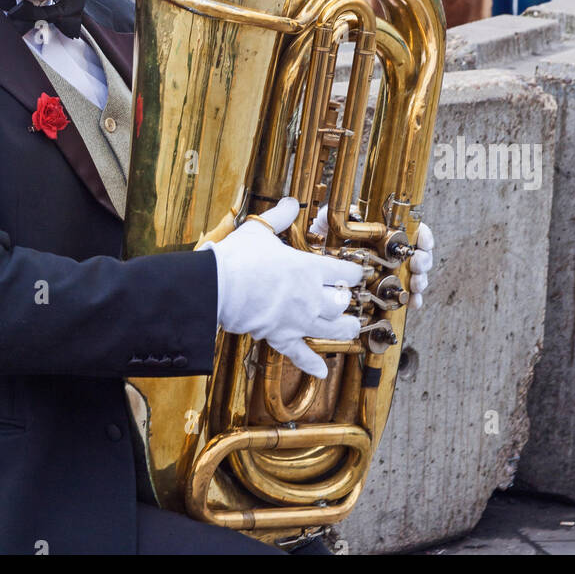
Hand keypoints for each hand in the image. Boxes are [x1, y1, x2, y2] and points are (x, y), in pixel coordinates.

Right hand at [202, 197, 362, 377]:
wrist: (217, 286)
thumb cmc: (238, 256)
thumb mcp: (260, 229)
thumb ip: (279, 216)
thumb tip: (291, 201)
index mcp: (308, 268)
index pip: (344, 271)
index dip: (354, 272)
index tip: (357, 273)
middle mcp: (310, 296)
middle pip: (342, 303)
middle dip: (349, 302)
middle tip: (350, 301)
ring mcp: (297, 320)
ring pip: (333, 330)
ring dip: (345, 329)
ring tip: (352, 328)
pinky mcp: (281, 336)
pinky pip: (301, 354)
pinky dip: (312, 364)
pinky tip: (322, 371)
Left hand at [310, 206, 434, 310]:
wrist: (320, 272)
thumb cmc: (326, 244)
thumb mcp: (326, 226)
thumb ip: (331, 215)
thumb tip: (341, 212)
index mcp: (385, 232)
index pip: (413, 230)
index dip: (423, 236)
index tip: (424, 243)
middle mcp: (393, 251)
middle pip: (420, 253)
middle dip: (424, 260)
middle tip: (417, 264)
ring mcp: (393, 271)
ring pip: (418, 274)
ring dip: (421, 279)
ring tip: (416, 285)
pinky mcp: (390, 290)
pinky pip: (408, 295)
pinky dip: (415, 299)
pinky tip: (413, 302)